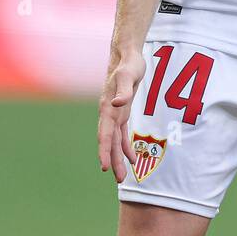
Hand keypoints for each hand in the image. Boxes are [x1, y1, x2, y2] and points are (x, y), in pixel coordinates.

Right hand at [98, 48, 146, 181]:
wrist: (126, 55)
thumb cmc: (128, 65)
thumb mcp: (128, 75)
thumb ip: (123, 90)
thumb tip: (117, 104)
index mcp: (107, 108)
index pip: (104, 134)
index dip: (104, 151)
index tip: (104, 167)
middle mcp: (108, 113)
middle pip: (108, 142)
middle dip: (112, 161)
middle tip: (118, 179)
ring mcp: (114, 114)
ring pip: (114, 141)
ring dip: (118, 158)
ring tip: (122, 178)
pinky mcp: (121, 113)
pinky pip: (121, 135)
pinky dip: (125, 147)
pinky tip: (132, 160)